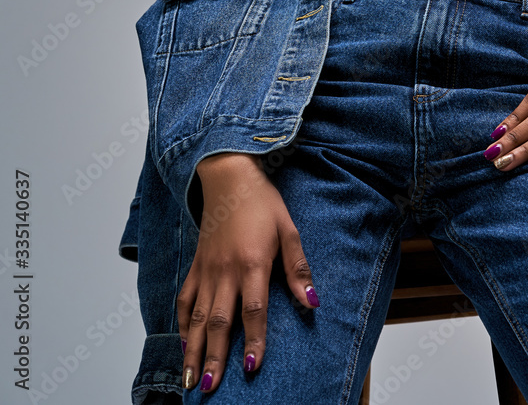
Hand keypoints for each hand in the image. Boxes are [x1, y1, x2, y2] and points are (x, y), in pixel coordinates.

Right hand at [176, 153, 319, 393]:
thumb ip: (297, 269)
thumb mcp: (289, 230)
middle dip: (214, 358)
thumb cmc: (263, 203)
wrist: (229, 177)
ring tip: (189, 379)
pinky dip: (182, 323)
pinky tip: (183, 342)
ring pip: (196, 317)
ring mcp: (206, 269)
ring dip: (192, 350)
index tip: (252, 367)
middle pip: (218, 322)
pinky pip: (184, 299)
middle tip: (209, 388)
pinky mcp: (196, 265)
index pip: (252, 311)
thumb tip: (311, 301)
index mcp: (252, 263)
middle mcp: (225, 271)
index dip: (254, 340)